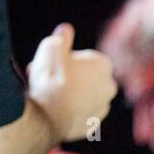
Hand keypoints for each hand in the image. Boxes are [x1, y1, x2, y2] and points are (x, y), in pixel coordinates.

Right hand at [26, 22, 117, 142]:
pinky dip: (69, 109)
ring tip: (45, 92)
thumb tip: (65, 29)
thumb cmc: (50, 78)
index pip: (83, 56)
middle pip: (84, 76)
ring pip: (82, 94)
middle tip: (44, 76)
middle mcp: (109, 86)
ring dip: (68, 92)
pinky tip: (53, 107)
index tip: (51, 63)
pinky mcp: (92, 124)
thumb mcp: (51, 46)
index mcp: (103, 64)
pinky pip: (79, 112)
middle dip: (68, 75)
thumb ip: (61, 37)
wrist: (46, 115)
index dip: (64, 58)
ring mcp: (102, 107)